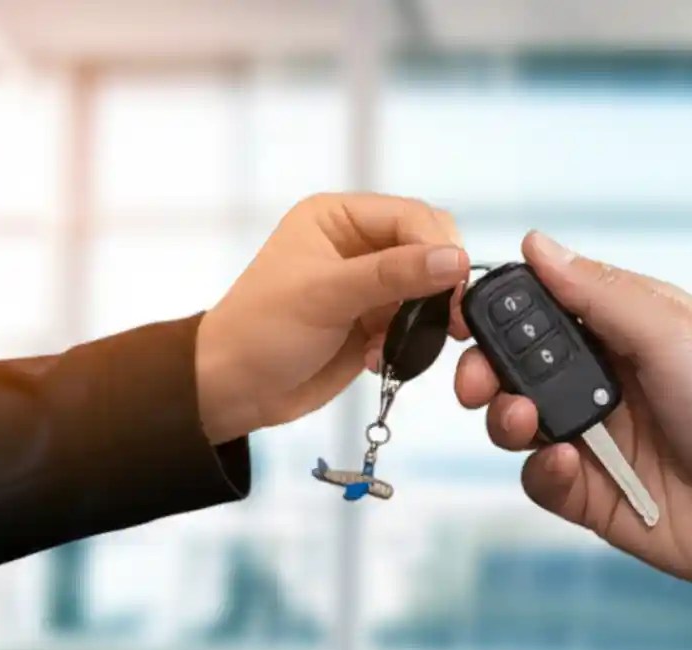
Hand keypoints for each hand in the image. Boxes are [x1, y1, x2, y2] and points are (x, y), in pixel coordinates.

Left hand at [197, 193, 467, 443]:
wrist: (235, 391)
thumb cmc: (263, 331)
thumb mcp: (326, 296)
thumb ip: (393, 275)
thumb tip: (456, 260)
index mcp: (338, 217)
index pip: (410, 216)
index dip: (437, 246)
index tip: (455, 282)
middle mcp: (357, 243)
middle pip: (427, 248)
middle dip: (440, 282)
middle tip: (450, 318)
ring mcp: (368, 283)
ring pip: (427, 287)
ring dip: (425, 316)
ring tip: (408, 342)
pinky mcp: (375, 320)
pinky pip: (416, 321)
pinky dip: (409, 340)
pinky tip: (381, 358)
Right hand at [454, 231, 691, 597]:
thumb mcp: (671, 331)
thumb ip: (598, 291)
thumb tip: (537, 245)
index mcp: (623, 333)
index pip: (544, 310)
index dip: (502, 311)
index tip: (470, 314)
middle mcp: (603, 383)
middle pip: (516, 369)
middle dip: (484, 371)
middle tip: (475, 381)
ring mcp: (595, 439)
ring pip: (516, 422)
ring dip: (506, 418)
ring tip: (523, 421)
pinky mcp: (591, 494)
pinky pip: (540, 479)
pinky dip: (542, 471)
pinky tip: (566, 464)